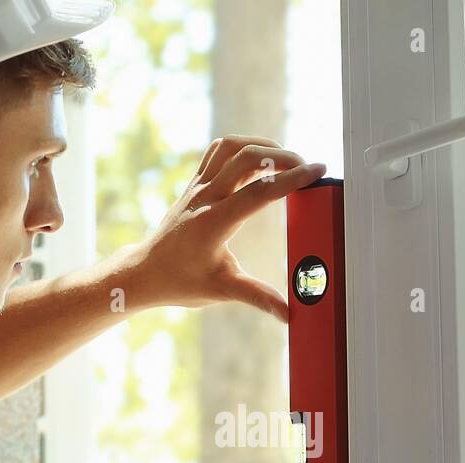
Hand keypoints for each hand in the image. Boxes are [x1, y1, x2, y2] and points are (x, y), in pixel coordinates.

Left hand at [132, 136, 326, 321]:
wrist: (146, 271)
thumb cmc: (181, 281)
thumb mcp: (221, 290)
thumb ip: (257, 297)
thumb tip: (288, 313)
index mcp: (214, 222)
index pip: (260, 191)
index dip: (293, 179)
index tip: (318, 172)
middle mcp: (205, 197)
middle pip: (247, 157)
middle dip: (283, 156)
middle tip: (307, 167)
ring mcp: (198, 186)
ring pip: (231, 146)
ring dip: (262, 145)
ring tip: (286, 160)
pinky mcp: (195, 183)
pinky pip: (219, 151)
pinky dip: (243, 148)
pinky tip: (259, 160)